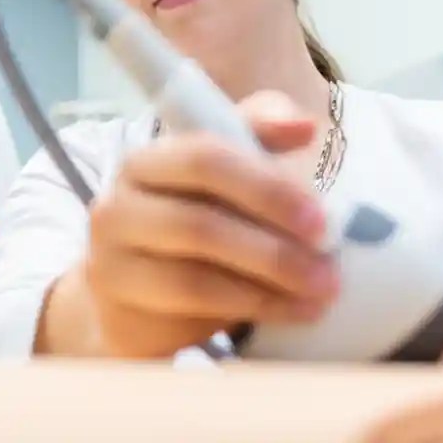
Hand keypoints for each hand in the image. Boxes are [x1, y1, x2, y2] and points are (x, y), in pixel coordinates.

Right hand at [79, 90, 338, 358]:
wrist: (135, 295)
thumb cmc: (193, 218)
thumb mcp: (224, 171)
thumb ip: (258, 133)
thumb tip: (304, 126)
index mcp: (147, 161)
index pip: (204, 158)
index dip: (267, 188)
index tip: (321, 219)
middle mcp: (118, 207)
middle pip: (199, 225)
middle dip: (275, 250)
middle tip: (330, 270)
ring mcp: (113, 264)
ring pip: (196, 278)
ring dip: (269, 288)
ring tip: (320, 295)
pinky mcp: (121, 313)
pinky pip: (192, 315)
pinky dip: (251, 311)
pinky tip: (290, 311)